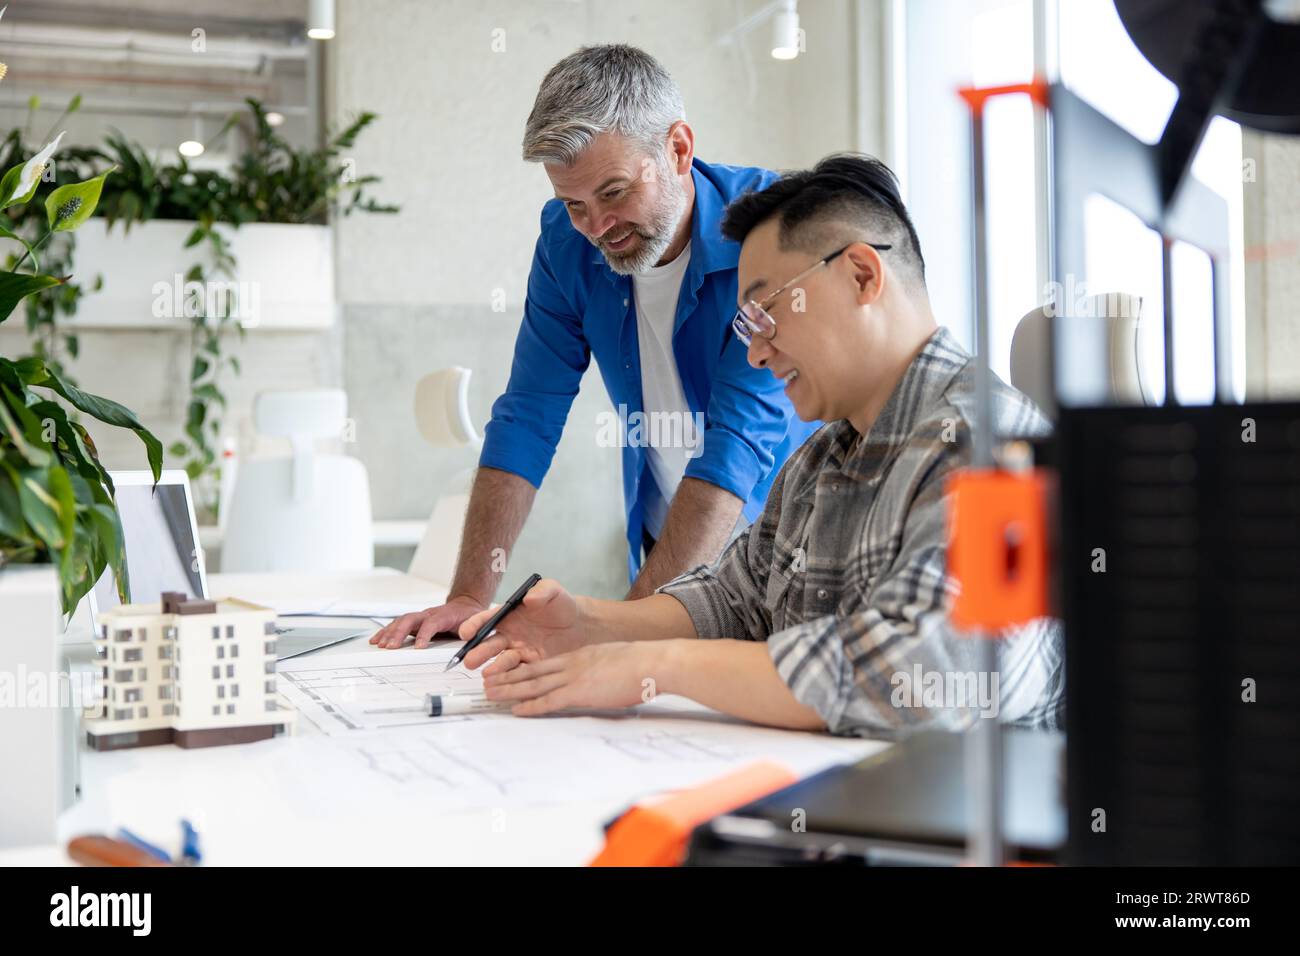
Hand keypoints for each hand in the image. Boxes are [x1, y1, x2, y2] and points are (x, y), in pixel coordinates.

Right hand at [369, 594, 484, 648]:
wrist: (465, 605)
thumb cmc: (469, 617)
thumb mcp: (476, 624)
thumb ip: (473, 633)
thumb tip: (468, 642)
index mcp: (445, 615)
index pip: (432, 623)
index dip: (425, 634)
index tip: (419, 647)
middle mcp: (429, 614)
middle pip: (410, 620)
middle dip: (399, 633)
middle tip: (390, 647)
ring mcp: (420, 617)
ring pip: (401, 621)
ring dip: (389, 633)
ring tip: (379, 645)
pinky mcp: (414, 622)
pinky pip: (397, 625)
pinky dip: (386, 632)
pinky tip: (377, 639)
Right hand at [455, 578, 586, 669]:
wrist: (581, 625)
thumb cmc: (561, 605)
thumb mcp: (553, 591)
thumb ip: (542, 591)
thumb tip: (529, 598)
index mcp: (508, 616)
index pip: (487, 620)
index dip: (474, 625)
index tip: (465, 633)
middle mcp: (509, 635)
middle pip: (489, 644)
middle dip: (478, 652)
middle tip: (470, 660)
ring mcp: (519, 652)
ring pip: (502, 661)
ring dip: (493, 668)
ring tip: (487, 674)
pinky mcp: (530, 666)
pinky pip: (519, 673)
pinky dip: (511, 679)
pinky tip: (506, 683)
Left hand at [480, 641, 666, 715]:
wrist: (651, 662)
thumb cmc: (640, 664)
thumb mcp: (613, 660)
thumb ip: (599, 669)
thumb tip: (598, 680)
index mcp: (579, 656)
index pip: (544, 664)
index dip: (522, 668)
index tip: (507, 673)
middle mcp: (571, 664)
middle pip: (531, 672)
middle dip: (507, 678)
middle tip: (487, 683)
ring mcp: (573, 677)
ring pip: (533, 685)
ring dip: (509, 690)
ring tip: (490, 694)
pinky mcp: (579, 692)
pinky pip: (548, 701)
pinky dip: (530, 706)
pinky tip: (516, 710)